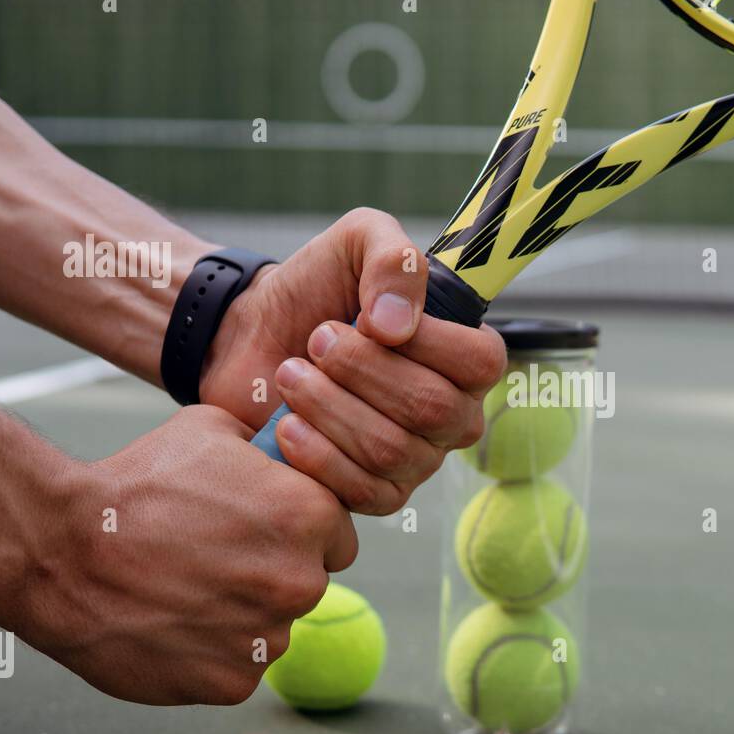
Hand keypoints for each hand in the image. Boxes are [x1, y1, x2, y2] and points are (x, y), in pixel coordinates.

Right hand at [15, 405, 355, 705]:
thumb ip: (270, 449)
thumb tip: (292, 448)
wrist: (61, 549)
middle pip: (307, 584)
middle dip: (273, 573)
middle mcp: (301, 581)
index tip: (262, 531)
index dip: (299, 533)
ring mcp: (267, 637)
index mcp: (310, 516)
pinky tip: (171, 622)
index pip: (337, 537)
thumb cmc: (135, 485)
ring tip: (184, 589)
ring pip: (272, 628)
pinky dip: (211, 653)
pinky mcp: (231, 683)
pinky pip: (236, 667)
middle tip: (215, 559)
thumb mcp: (213, 431)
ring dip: (242, 615)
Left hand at [199, 208, 506, 514]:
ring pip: (391, 450)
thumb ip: (394, 259)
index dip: (426, 343)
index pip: (480, 363)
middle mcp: (454, 414)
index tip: (367, 317)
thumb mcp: (358, 241)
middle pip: (431, 409)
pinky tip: (288, 423)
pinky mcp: (376, 493)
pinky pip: (363, 491)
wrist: (252, 333)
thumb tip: (398, 326)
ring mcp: (418, 459)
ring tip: (292, 374)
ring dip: (329, 405)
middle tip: (317, 339)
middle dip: (361, 369)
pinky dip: (318, 455)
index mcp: (465, 357)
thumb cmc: (318, 286)